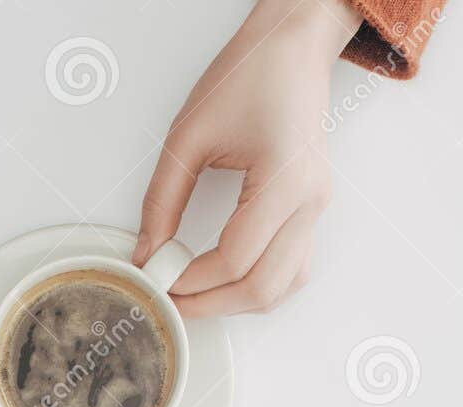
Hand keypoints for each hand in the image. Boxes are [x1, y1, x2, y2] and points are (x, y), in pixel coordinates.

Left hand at [134, 0, 359, 316]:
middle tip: (171, 301)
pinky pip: (292, 270)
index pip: (235, 260)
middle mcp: (309, 201)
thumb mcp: (188, 135)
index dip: (191, 281)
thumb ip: (162, 200)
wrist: (293, 45)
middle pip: (262, 288)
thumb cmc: (250, 74)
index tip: (158, 279)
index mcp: (284, 180)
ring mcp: (316, 209)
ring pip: (282, 288)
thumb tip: (146, 253)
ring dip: (237, 302)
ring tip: (194, 294)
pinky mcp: (312, 210)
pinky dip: (259, 286)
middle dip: (211, 305)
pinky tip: (225, 280)